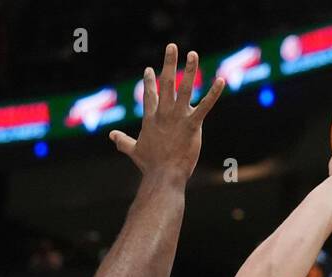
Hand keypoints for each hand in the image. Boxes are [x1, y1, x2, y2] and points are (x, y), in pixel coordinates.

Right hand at [109, 44, 224, 180]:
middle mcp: (164, 113)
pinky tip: (221, 80)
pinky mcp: (193, 125)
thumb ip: (122, 141)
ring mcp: (179, 118)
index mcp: (151, 118)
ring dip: (189, 70)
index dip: (150, 81)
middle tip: (172, 46)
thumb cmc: (150, 166)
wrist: (163, 176)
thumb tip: (111, 136)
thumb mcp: (134, 150)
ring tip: (192, 54)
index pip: (150, 95)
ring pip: (185, 89)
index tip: (149, 70)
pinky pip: (205, 106)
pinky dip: (213, 93)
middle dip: (169, 63)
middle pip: (166, 83)